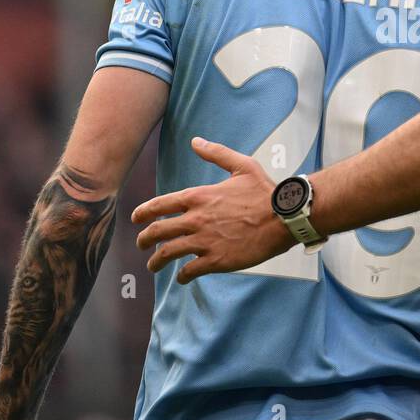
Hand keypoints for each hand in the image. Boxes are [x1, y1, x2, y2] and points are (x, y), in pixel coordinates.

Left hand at [132, 138, 294, 282]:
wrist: (284, 217)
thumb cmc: (265, 191)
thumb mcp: (241, 165)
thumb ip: (216, 153)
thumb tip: (196, 141)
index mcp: (199, 197)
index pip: (159, 205)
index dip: (143, 213)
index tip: (136, 219)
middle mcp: (196, 219)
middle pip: (157, 231)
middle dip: (144, 240)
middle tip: (141, 245)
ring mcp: (204, 241)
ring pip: (168, 254)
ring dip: (156, 262)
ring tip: (153, 266)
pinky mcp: (216, 260)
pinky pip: (189, 271)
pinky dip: (182, 276)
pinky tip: (182, 278)